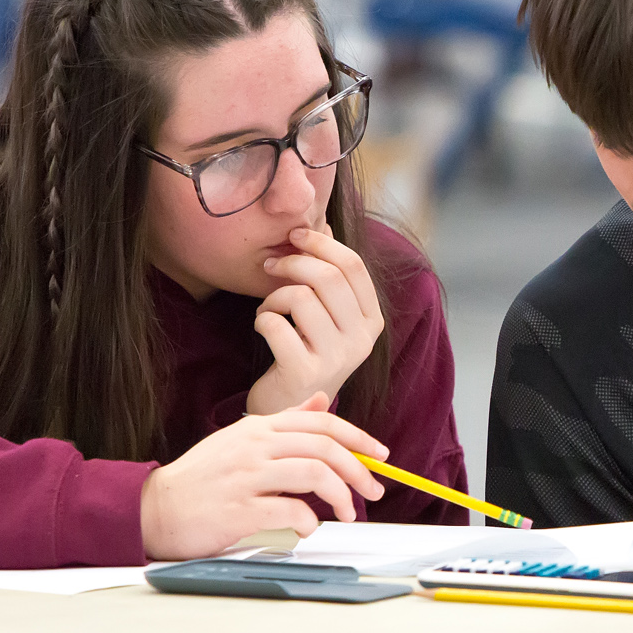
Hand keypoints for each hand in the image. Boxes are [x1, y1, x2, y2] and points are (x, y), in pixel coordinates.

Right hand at [139, 393, 386, 559]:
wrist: (155, 507)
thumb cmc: (202, 477)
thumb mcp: (242, 438)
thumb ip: (284, 421)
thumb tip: (322, 400)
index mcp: (259, 426)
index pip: (321, 422)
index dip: (358, 437)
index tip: (380, 455)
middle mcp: (255, 445)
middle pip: (325, 447)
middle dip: (359, 470)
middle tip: (372, 491)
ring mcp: (247, 476)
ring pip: (314, 475)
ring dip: (340, 496)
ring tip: (344, 513)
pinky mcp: (240, 509)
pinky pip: (290, 512)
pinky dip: (308, 523)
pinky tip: (305, 529)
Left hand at [246, 224, 384, 415]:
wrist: (287, 409)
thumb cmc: (304, 354)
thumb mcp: (326, 315)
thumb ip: (330, 275)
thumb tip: (323, 224)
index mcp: (371, 321)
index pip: (353, 266)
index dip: (321, 243)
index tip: (294, 236)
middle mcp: (362, 340)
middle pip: (328, 277)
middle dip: (291, 263)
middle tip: (269, 266)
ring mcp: (336, 359)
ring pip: (300, 297)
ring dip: (273, 295)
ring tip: (268, 308)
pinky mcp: (305, 373)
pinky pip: (275, 324)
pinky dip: (261, 317)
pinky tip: (262, 326)